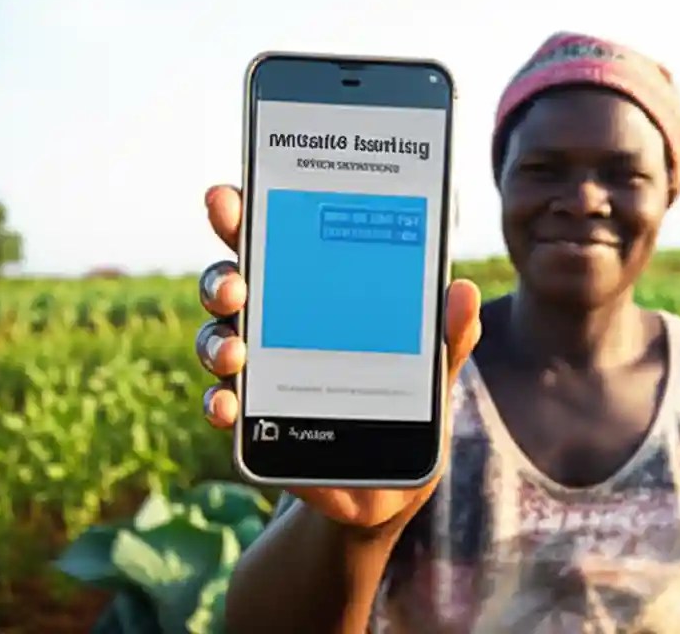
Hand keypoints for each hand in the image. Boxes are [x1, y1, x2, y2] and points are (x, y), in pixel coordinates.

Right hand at [194, 184, 481, 532]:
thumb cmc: (408, 407)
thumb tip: (463, 289)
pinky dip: (219, 403)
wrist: (391, 486)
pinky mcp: (254, 422)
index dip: (246, 216)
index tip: (231, 195)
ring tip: (234, 351)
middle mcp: (275, 324)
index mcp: (315, 294)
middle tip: (234, 282)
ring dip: (216, 341)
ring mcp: (258, 372)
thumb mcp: (435, 367)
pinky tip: (227, 405)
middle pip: (233, 285)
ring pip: (218, 340)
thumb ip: (448, 334)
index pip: (275, 243)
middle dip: (223, 276)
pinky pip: (223, 405)